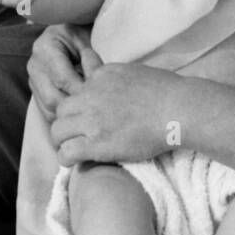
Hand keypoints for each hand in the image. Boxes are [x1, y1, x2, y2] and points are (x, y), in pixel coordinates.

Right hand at [27, 24, 101, 122]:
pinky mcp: (36, 92)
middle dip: (76, 107)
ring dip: (70, 115)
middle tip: (97, 109)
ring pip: (49, 109)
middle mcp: (34, 65)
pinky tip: (81, 116)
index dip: (82, 91)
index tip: (100, 96)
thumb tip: (96, 86)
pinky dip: (65, 118)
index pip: (63, 79)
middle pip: (53, 98)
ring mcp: (33, 80)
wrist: (70, 31)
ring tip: (90, 114)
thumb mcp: (87, 40)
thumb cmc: (82, 33)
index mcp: (45, 48)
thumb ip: (90, 60)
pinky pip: (48, 113)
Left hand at [51, 63, 182, 167]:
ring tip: (74, 149)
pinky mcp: (96, 142)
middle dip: (67, 123)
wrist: (177, 109)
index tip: (85, 118)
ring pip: (57, 131)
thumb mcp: (133, 72)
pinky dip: (67, 158)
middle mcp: (91, 95)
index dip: (78, 107)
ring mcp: (92, 119)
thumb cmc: (166, 91)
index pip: (75, 91)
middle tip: (77, 135)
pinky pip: (67, 152)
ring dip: (63, 140)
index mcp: (100, 76)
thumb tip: (106, 79)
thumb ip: (114, 76)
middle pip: (61, 110)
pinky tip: (75, 162)